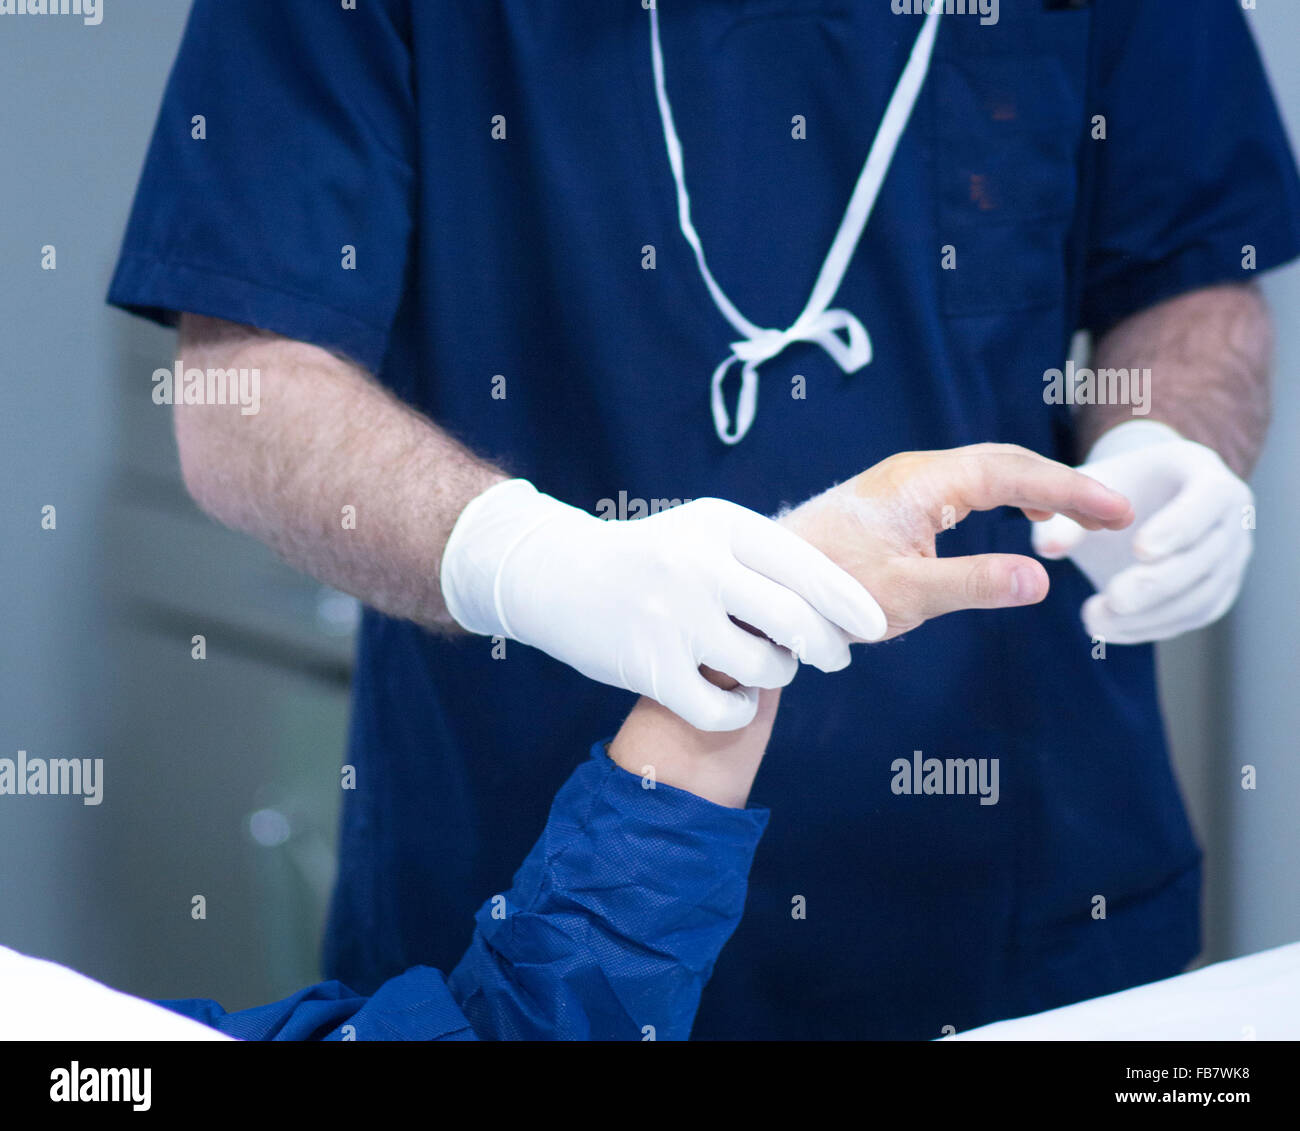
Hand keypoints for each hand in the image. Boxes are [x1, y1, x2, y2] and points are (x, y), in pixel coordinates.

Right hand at [439, 481, 886, 731]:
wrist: (556, 575)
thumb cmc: (648, 558)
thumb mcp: (703, 534)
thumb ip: (761, 559)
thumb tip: (839, 604)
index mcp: (722, 527)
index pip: (807, 568)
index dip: (849, 603)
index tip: (875, 627)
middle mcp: (700, 567)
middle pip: (798, 621)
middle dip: (828, 647)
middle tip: (834, 658)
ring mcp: (674, 617)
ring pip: (766, 667)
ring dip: (780, 676)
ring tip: (768, 670)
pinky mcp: (651, 666)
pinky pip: (722, 708)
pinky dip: (740, 711)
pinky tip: (734, 699)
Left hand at [780, 444, 1134, 639]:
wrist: (767, 583)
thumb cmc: (826, 589)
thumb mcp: (904, 596)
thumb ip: (973, 584)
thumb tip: (1041, 577)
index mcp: (923, 482)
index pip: (1014, 474)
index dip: (1070, 490)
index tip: (1118, 511)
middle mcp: (916, 471)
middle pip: (1005, 463)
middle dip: (1063, 485)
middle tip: (1114, 515)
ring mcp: (905, 483)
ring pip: (986, 471)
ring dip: (1035, 488)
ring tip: (1077, 517)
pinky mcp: (896, 501)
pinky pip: (965, 486)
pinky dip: (1004, 495)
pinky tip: (1017, 517)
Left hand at [1031, 421, 1253, 643]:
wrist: (1135, 502)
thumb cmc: (1111, 488)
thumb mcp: (1086, 488)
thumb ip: (1066, 511)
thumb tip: (1048, 548)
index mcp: (1205, 473)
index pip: (1209, 498)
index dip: (1179, 526)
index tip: (1139, 550)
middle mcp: (1232, 515)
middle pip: (1208, 555)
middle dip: (1158, 582)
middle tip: (1113, 599)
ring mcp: (1231, 555)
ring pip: (1204, 595)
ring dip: (1150, 615)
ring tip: (1094, 620)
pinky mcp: (1218, 588)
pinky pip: (1193, 615)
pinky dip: (1152, 626)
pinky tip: (1110, 630)